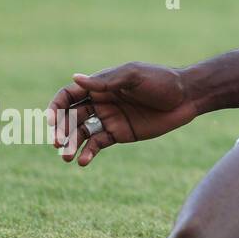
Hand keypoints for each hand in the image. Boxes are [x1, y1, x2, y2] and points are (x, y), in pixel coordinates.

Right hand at [47, 63, 197, 166]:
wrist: (187, 97)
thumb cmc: (162, 81)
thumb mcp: (135, 76)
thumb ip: (106, 81)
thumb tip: (76, 78)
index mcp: (101, 85)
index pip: (69, 96)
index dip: (56, 107)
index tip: (50, 120)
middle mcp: (101, 102)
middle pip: (71, 117)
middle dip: (61, 130)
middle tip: (58, 142)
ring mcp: (109, 118)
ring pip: (81, 133)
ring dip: (71, 144)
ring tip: (66, 156)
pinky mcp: (119, 133)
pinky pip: (98, 144)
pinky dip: (88, 153)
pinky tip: (83, 161)